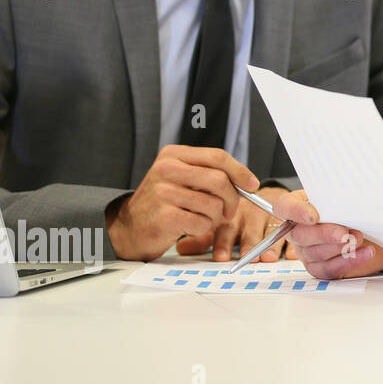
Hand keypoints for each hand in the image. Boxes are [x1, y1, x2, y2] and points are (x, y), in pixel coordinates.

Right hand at [106, 145, 256, 260]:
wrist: (129, 227)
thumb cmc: (164, 203)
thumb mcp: (182, 178)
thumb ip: (210, 174)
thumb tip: (248, 183)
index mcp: (173, 154)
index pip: (217, 156)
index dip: (240, 171)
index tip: (253, 185)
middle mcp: (166, 169)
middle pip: (220, 180)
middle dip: (232, 199)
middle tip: (230, 211)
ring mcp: (163, 192)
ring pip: (214, 204)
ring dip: (216, 217)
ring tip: (202, 218)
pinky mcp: (164, 216)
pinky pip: (202, 223)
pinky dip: (203, 229)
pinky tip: (190, 227)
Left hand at [176, 194, 299, 263]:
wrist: (270, 198)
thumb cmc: (242, 216)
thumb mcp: (222, 224)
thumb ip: (204, 238)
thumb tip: (180, 248)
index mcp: (234, 214)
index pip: (227, 227)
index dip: (224, 243)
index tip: (219, 258)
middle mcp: (253, 214)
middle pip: (250, 229)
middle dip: (248, 243)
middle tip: (247, 256)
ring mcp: (273, 218)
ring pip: (272, 231)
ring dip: (271, 245)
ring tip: (268, 258)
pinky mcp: (291, 220)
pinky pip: (293, 233)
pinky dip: (292, 245)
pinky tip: (291, 255)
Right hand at [261, 188, 382, 279]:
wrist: (375, 228)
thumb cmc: (357, 208)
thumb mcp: (349, 197)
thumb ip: (341, 198)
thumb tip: (347, 199)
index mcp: (300, 206)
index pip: (284, 207)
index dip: (295, 212)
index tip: (313, 216)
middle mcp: (299, 230)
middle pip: (300, 234)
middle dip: (324, 234)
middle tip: (345, 234)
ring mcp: (307, 251)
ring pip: (315, 253)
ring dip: (340, 248)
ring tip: (359, 239)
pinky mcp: (320, 267)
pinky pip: (328, 269)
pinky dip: (348, 262)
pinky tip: (364, 253)